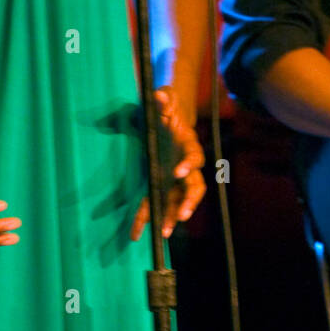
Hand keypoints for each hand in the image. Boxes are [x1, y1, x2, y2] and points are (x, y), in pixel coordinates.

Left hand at [131, 87, 205, 240]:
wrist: (168, 120)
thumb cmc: (168, 111)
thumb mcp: (165, 102)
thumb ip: (164, 100)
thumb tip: (158, 94)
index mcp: (189, 146)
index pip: (194, 158)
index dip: (188, 165)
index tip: (179, 171)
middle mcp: (186, 167)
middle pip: (194, 188)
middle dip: (189, 202)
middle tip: (183, 215)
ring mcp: (174, 179)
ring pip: (178, 202)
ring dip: (173, 217)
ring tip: (165, 233)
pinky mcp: (160, 186)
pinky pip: (154, 205)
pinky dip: (145, 220)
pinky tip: (135, 236)